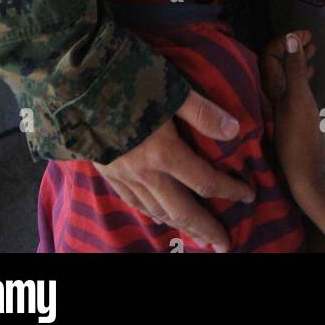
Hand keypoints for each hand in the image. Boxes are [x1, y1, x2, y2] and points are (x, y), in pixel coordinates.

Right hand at [93, 92, 255, 252]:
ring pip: (155, 210)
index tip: (249, 196)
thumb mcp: (172, 88)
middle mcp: (144, 172)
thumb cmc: (127, 78)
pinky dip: (149, 213)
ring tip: (195, 235)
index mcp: (164, 153)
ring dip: (179, 225)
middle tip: (224, 246)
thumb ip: (203, 112)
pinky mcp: (106, 170)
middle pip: (181, 209)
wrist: (74, 84)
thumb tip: (235, 130)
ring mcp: (122, 175)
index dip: (229, 190)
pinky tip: (155, 214)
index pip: (204, 181)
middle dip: (205, 229)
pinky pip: (132, 202)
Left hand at [263, 32, 324, 197]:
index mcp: (269, 89)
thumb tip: (290, 37)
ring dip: (298, 60)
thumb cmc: (300, 133)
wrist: (307, 171)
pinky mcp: (294, 116)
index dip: (285, 40)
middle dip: (292, 47)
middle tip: (310, 38)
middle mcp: (272, 96)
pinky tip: (312, 73)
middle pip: (277, 63)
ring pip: (287, 75)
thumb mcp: (299, 97)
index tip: (305, 33)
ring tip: (314, 49)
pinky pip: (295, 88)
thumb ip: (294, 68)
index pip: (270, 55)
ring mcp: (282, 106)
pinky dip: (303, 76)